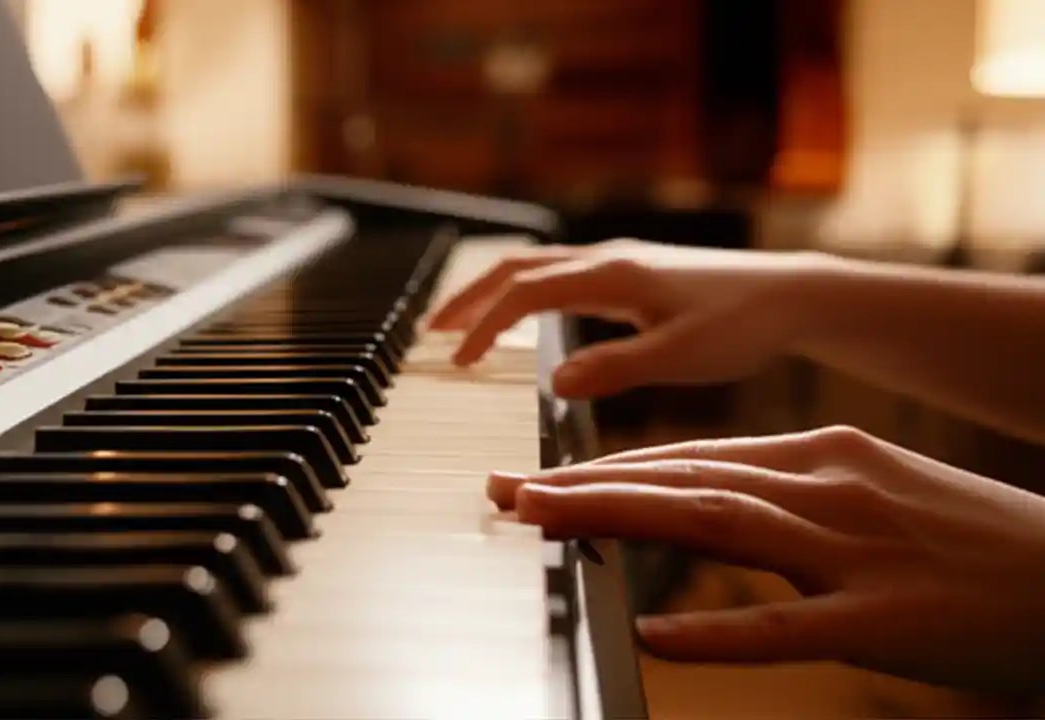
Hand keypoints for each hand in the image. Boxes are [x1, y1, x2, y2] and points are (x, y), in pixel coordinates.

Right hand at [427, 239, 828, 397]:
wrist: (791, 294)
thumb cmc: (742, 324)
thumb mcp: (680, 355)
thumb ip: (615, 368)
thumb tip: (552, 382)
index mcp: (611, 276)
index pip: (525, 294)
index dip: (485, 327)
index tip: (456, 362)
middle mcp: (607, 260)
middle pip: (516, 269)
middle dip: (468, 299)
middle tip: (431, 334)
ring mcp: (617, 264)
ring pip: (535, 269)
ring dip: (492, 293)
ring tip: (461, 325)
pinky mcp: (630, 275)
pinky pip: (559, 277)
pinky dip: (523, 295)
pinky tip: (522, 317)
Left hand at [488, 425, 1044, 693]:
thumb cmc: (967, 540)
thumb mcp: (869, 490)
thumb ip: (784, 493)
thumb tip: (699, 497)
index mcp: (825, 456)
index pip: (692, 457)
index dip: (608, 467)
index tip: (543, 475)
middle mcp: (830, 488)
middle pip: (684, 478)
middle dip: (586, 483)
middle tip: (508, 490)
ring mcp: (856, 551)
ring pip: (716, 525)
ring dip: (619, 519)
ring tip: (543, 522)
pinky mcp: (884, 621)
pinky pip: (786, 628)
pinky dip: (715, 632)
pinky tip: (652, 635)